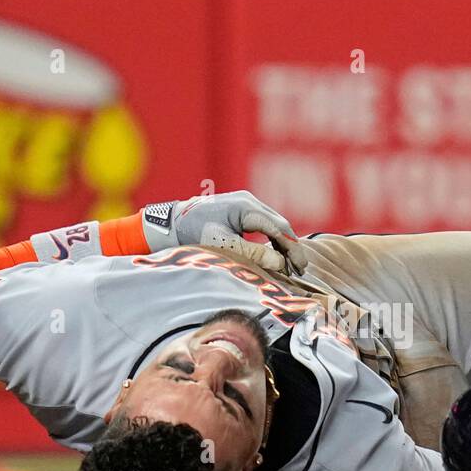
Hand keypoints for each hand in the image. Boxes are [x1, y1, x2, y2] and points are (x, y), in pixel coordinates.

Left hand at [142, 191, 308, 273]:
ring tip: (289, 265)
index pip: (278, 228)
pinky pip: (263, 226)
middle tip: (299, 269)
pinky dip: (271, 240)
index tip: (300, 267)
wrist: (169, 224)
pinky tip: (275, 255)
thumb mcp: (224, 245)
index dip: (292, 248)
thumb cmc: (193, 234)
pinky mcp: (239, 212)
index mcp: (246, 206)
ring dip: (282, 244)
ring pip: (273, 225)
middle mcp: (248, 201)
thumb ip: (253, 254)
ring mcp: (244, 205)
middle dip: (291, 247)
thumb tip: (280, 263)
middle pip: (279, 224)